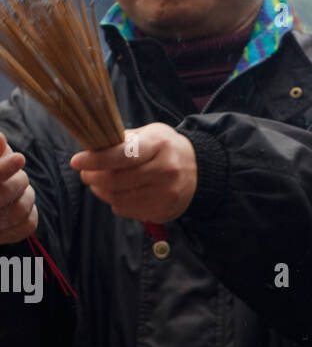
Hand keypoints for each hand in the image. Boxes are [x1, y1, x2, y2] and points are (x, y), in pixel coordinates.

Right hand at [0, 132, 37, 241]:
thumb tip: (0, 138)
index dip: (5, 168)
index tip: (20, 158)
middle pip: (3, 194)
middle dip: (18, 179)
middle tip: (19, 170)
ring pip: (19, 211)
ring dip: (26, 194)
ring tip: (19, 186)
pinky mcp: (5, 237)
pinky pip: (29, 224)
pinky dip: (31, 211)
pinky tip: (21, 202)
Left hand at [70, 123, 196, 223]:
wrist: (198, 168)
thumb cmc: (166, 148)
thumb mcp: (149, 134)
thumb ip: (123, 141)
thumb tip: (92, 149)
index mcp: (159, 146)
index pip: (121, 155)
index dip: (95, 160)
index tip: (77, 162)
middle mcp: (166, 171)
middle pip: (117, 181)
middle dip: (94, 178)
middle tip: (86, 174)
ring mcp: (167, 194)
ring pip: (120, 200)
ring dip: (102, 193)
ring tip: (98, 185)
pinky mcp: (165, 211)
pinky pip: (130, 212)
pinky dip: (117, 204)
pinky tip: (117, 195)